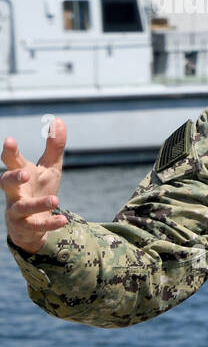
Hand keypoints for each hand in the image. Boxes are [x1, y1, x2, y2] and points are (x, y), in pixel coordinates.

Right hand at [3, 118, 68, 253]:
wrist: (33, 223)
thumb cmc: (39, 189)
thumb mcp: (49, 167)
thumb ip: (54, 147)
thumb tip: (58, 120)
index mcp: (19, 173)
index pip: (11, 161)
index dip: (9, 151)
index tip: (9, 140)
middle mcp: (14, 192)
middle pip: (5, 183)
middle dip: (13, 177)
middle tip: (25, 173)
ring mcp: (17, 210)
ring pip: (21, 207)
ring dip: (37, 204)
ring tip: (55, 200)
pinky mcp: (26, 227)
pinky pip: (36, 226)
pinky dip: (49, 223)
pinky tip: (63, 219)